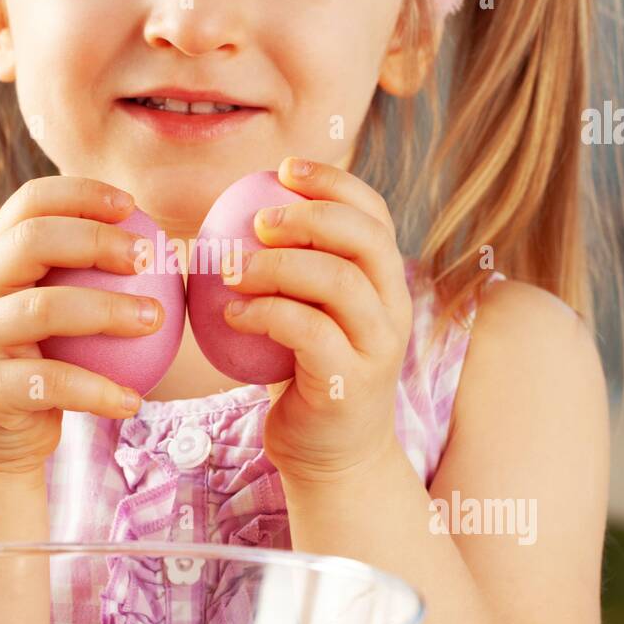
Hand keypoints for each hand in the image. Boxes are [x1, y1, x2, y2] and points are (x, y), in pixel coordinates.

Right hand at [0, 177, 164, 473]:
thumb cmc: (43, 364)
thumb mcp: (55, 313)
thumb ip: (88, 277)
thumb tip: (166, 247)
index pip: (29, 202)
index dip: (80, 193)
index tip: (131, 207)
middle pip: (32, 240)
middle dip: (96, 240)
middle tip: (151, 256)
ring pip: (44, 308)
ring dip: (110, 310)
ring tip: (157, 319)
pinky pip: (51, 384)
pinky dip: (98, 392)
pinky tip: (135, 400)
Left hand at [222, 156, 412, 483]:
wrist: (331, 455)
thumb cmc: (305, 372)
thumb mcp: (307, 310)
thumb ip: (292, 267)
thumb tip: (236, 209)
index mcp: (384, 280)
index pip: (374, 214)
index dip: (334, 182)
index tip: (285, 168)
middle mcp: (392, 308)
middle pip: (366, 240)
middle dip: (310, 217)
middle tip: (258, 220)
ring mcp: (377, 347)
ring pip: (339, 283)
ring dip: (278, 267)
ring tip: (230, 268)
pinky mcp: (350, 382)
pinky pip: (309, 332)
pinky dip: (265, 314)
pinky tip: (232, 314)